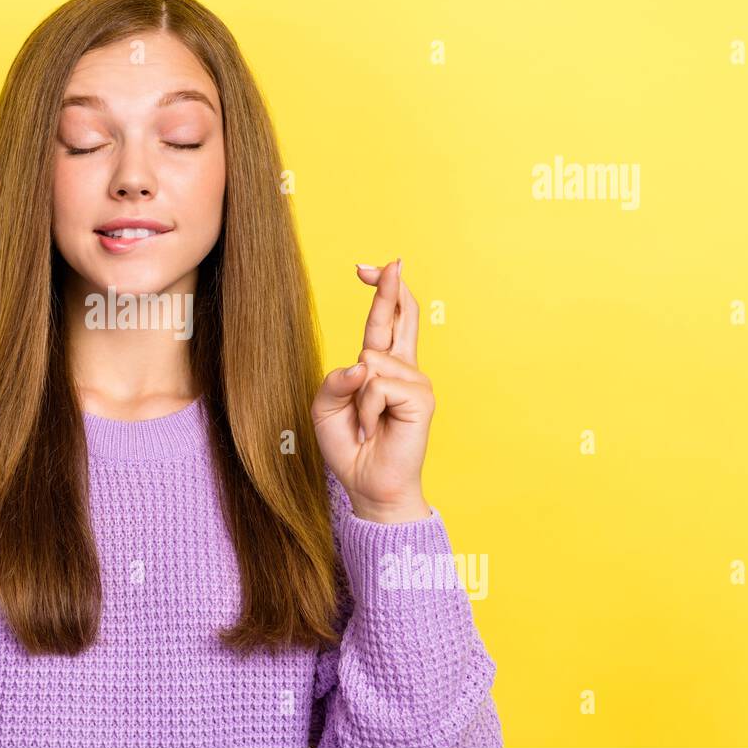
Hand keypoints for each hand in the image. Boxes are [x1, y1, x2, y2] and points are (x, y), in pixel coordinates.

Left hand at [311, 257, 433, 523]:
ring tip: (366, 424)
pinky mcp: (421, 398)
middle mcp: (403, 369)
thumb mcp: (327, 408)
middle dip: (391, 289)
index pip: (385, 322)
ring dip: (357, 397)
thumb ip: (336, 380)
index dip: (383, 293)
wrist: (368, 486)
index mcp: (382, 367)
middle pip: (401, 317)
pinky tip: (375, 428)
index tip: (371, 268)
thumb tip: (363, 364)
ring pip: (371, 361)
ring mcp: (415, 382)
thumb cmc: (350, 446)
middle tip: (391, 261)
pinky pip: (377, 385)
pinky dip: (366, 409)